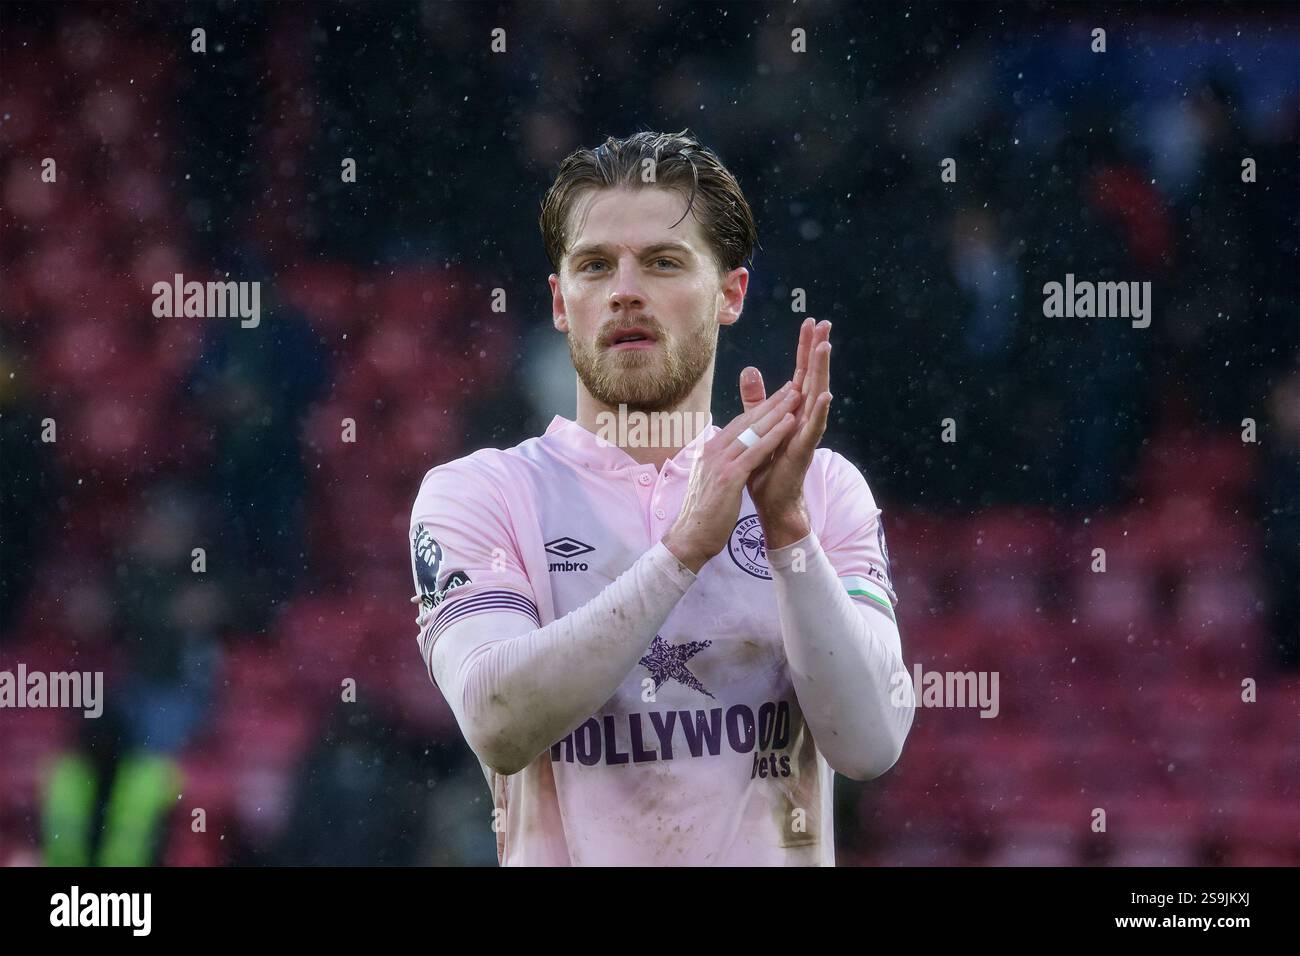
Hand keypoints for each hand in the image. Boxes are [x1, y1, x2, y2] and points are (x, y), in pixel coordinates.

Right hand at [662, 383, 801, 572]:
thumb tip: (728, 456)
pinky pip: (756, 451)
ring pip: (753, 431)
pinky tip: (790, 424)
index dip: (759, 409)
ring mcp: (719, 462)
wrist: (690, 537)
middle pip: (747, 421)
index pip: (739, 425)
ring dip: (776, 412)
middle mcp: (712, 450)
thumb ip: (720, 464)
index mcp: (709, 451)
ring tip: (796, 397)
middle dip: (771, 403)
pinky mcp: (728, 476)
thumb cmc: (704, 514)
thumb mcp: (711, 482)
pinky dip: (774, 435)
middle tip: (792, 387)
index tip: (777, 396)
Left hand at [739, 317, 832, 549]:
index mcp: (793, 409)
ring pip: (817, 396)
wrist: (771, 499)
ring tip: (825, 348)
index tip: (811, 322)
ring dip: (821, 372)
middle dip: (818, 350)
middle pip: (813, 377)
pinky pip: (814, 428)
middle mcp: (804, 417)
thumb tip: (749, 369)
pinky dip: (820, 412)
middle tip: (824, 323)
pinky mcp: (804, 450)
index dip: (805, 348)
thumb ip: (757, 398)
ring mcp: (807, 432)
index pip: (801, 372)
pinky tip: (826, 395)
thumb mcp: (758, 423)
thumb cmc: (768, 464)